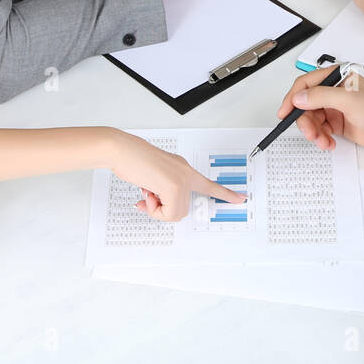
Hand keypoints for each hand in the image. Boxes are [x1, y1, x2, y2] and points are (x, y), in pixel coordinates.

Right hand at [109, 132, 245, 221]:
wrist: (122, 149)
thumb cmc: (133, 160)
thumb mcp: (154, 178)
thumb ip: (162, 190)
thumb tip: (159, 205)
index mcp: (183, 169)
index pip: (209, 184)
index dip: (225, 194)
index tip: (241, 199)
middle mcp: (186, 173)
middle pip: (182, 209)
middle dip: (163, 209)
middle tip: (149, 196)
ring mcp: (181, 179)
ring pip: (174, 213)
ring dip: (157, 209)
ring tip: (147, 190)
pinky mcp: (174, 185)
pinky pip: (167, 212)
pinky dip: (154, 209)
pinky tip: (146, 191)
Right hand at [276, 66, 363, 152]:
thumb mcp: (349, 99)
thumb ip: (321, 96)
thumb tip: (299, 98)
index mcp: (335, 78)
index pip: (305, 85)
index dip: (292, 98)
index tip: (284, 112)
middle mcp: (333, 92)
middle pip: (306, 105)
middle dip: (305, 121)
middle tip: (310, 134)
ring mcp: (336, 109)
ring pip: (312, 120)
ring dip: (314, 133)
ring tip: (323, 142)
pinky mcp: (339, 124)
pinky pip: (321, 131)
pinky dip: (321, 139)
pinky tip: (329, 144)